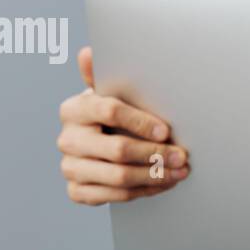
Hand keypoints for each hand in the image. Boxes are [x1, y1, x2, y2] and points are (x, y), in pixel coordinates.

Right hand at [57, 46, 190, 204]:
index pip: (110, 112)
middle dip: (156, 154)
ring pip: (119, 177)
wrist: (95, 147)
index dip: (141, 122)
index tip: (167, 130)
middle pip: (118, 149)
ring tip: (180, 172)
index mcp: (73, 109)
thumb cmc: (110, 116)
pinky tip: (163, 184)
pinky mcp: (76, 191)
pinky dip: (144, 191)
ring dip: (155, 176)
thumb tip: (87, 52)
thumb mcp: (109, 93)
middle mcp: (67, 139)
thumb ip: (102, 75)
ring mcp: (70, 167)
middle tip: (182, 156)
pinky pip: (114, 197)